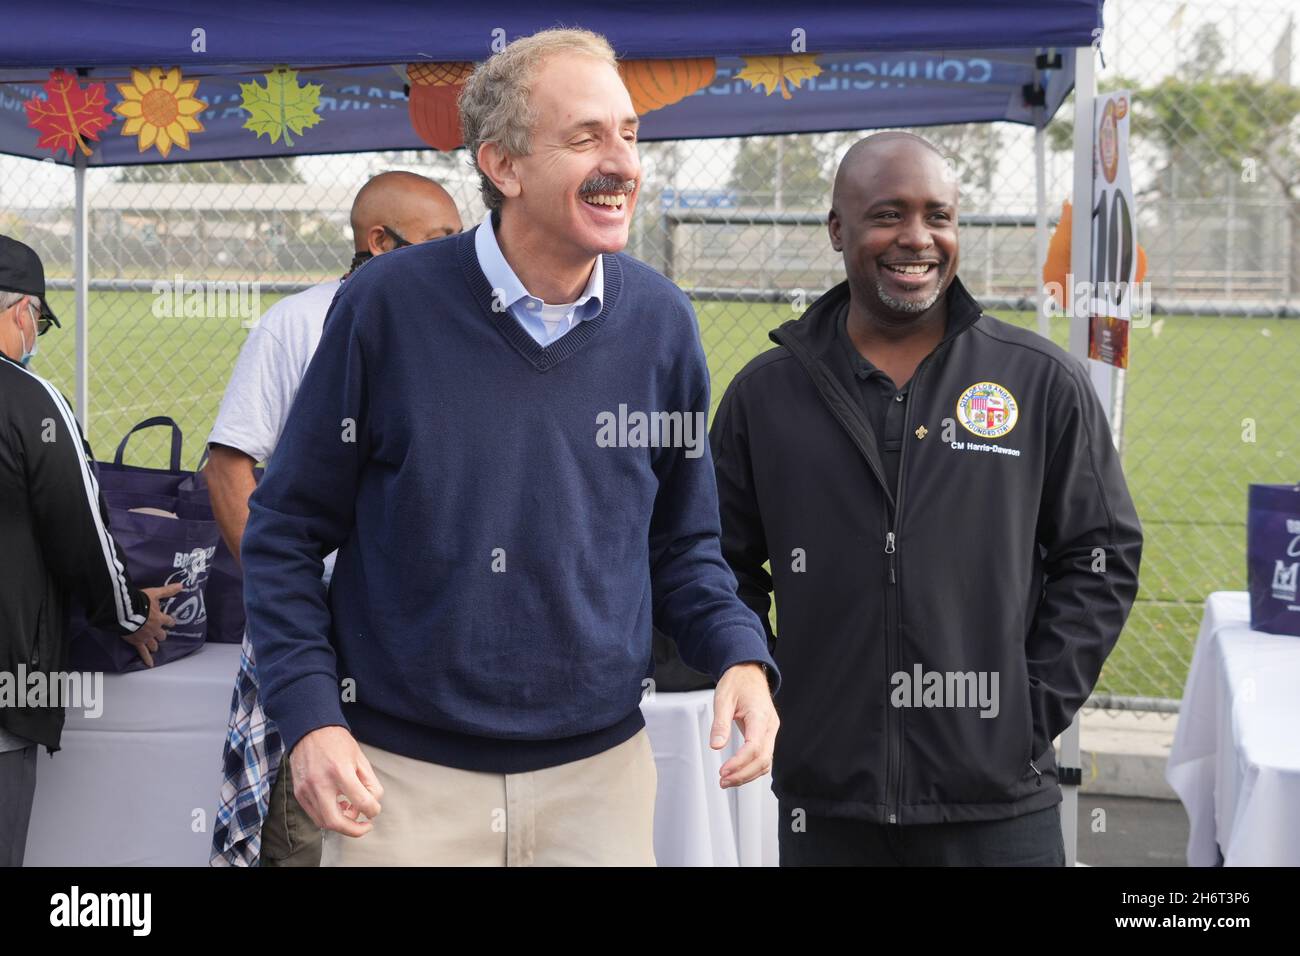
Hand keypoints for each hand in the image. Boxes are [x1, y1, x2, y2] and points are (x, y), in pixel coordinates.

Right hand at [121, 582, 181, 666]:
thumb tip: (182, 585)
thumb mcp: (155, 594)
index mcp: (160, 618)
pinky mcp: (137, 642)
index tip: (170, 622)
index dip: (169, 622)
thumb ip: (168, 591)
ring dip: (155, 645)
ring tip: (155, 647)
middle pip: (161, 635)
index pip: (169, 621)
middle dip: (161, 635)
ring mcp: (146, 637)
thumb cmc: (140, 601)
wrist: (125, 611)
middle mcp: (155, 629)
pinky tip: (150, 665)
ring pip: (154, 644)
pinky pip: (143, 652)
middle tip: (159, 635)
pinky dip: (147, 659)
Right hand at [289, 726, 383, 836]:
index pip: (361, 802)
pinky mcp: (298, 793)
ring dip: (341, 823)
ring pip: (323, 822)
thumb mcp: (360, 758)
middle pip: (336, 822)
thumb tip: (372, 803)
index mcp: (340, 771)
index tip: (374, 810)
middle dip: (354, 830)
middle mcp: (320, 783)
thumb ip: (370, 782)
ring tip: (350, 810)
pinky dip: (328, 817)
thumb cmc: (336, 742)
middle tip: (365, 826)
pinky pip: (314, 815)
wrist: (309, 729)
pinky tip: (337, 806)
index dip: (373, 810)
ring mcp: (306, 790)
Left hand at [711, 662, 778, 788]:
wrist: (748, 672)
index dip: (739, 763)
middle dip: (743, 774)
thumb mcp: (723, 699)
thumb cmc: (737, 682)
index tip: (723, 771)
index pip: (754, 747)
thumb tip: (716, 746)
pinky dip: (751, 768)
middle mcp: (769, 726)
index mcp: (760, 716)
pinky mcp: (766, 734)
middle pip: (763, 759)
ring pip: (765, 761)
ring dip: (747, 775)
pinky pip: (763, 756)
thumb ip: (720, 723)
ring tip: (727, 780)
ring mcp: (770, 731)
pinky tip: (737, 772)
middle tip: (723, 781)